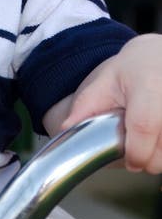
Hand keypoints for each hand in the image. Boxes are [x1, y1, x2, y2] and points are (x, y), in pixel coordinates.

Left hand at [62, 33, 161, 173]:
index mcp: (148, 85)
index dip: (135, 152)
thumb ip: (86, 105)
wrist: (159, 58)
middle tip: (135, 144)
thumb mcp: (106, 81)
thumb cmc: (133, 70)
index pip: (143, 126)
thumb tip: (65, 129)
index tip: (130, 161)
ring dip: (157, 155)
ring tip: (147, 135)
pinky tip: (157, 135)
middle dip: (145, 159)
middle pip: (160, 153)